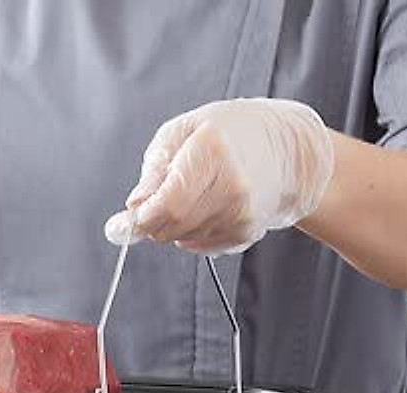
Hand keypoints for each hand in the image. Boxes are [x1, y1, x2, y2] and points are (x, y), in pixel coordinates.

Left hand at [105, 98, 334, 254]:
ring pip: (183, 238)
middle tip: (160, 200)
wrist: (285, 149)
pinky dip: (194, 232)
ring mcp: (243, 212)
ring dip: (175, 225)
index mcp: (213, 150)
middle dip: (155, 220)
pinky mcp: (247, 233)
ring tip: (196, 194)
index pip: (167, 204)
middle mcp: (234, 185)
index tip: (122, 225)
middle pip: (172, 226)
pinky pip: (200, 245)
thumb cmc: (226, 133)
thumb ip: (152, 173)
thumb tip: (131, 211)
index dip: (140, 219)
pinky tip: (211, 206)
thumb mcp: (180, 133)